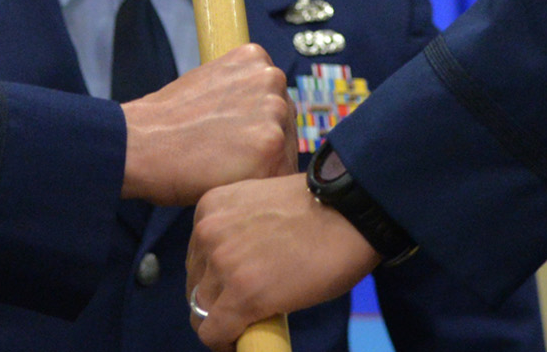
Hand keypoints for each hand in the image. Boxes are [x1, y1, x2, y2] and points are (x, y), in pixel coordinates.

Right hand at [121, 43, 292, 205]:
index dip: (256, 129)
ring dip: (263, 169)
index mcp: (255, 58)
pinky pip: (278, 178)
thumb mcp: (209, 85)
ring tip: (225, 169)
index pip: (275, 102)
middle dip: (264, 148)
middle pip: (286, 126)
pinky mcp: (271, 145)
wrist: (139, 144)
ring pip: (286, 154)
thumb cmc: (166, 122)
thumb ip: (241, 93)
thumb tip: (262, 117)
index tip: (233, 142)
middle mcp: (271, 77)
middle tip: (226, 158)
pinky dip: (257, 188)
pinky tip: (229, 182)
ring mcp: (273, 111)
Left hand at [185, 173, 381, 347]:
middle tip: (242, 313)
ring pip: (201, 312)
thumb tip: (239, 268)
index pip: (196, 259)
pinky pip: (214, 333)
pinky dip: (225, 345)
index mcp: (211, 208)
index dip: (213, 281)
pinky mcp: (241, 296)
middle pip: (195, 286)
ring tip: (248, 327)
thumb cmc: (321, 209)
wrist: (350, 212)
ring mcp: (223, 264)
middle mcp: (208, 233)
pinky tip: (240, 345)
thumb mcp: (261, 208)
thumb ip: (240, 231)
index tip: (230, 293)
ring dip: (223, 323)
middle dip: (216, 303)